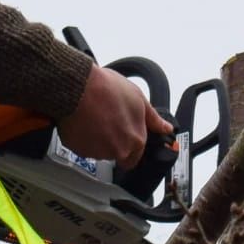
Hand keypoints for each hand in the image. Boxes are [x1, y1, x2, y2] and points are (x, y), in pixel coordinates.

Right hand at [58, 65, 173, 168]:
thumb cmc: (107, 90)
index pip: (136, 156)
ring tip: (95, 117)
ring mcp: (96, 152)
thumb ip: (153, 119)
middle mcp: (118, 151)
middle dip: (114, 142)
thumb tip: (166, 128)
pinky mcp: (78, 149)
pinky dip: (83, 138)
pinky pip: (83, 147)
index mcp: (135, 141)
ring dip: (98, 139)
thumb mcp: (138, 98)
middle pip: (118, 154)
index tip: (124, 133)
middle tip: (109, 122)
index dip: (131, 144)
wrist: (78, 88)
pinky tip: (84, 121)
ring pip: (100, 151)